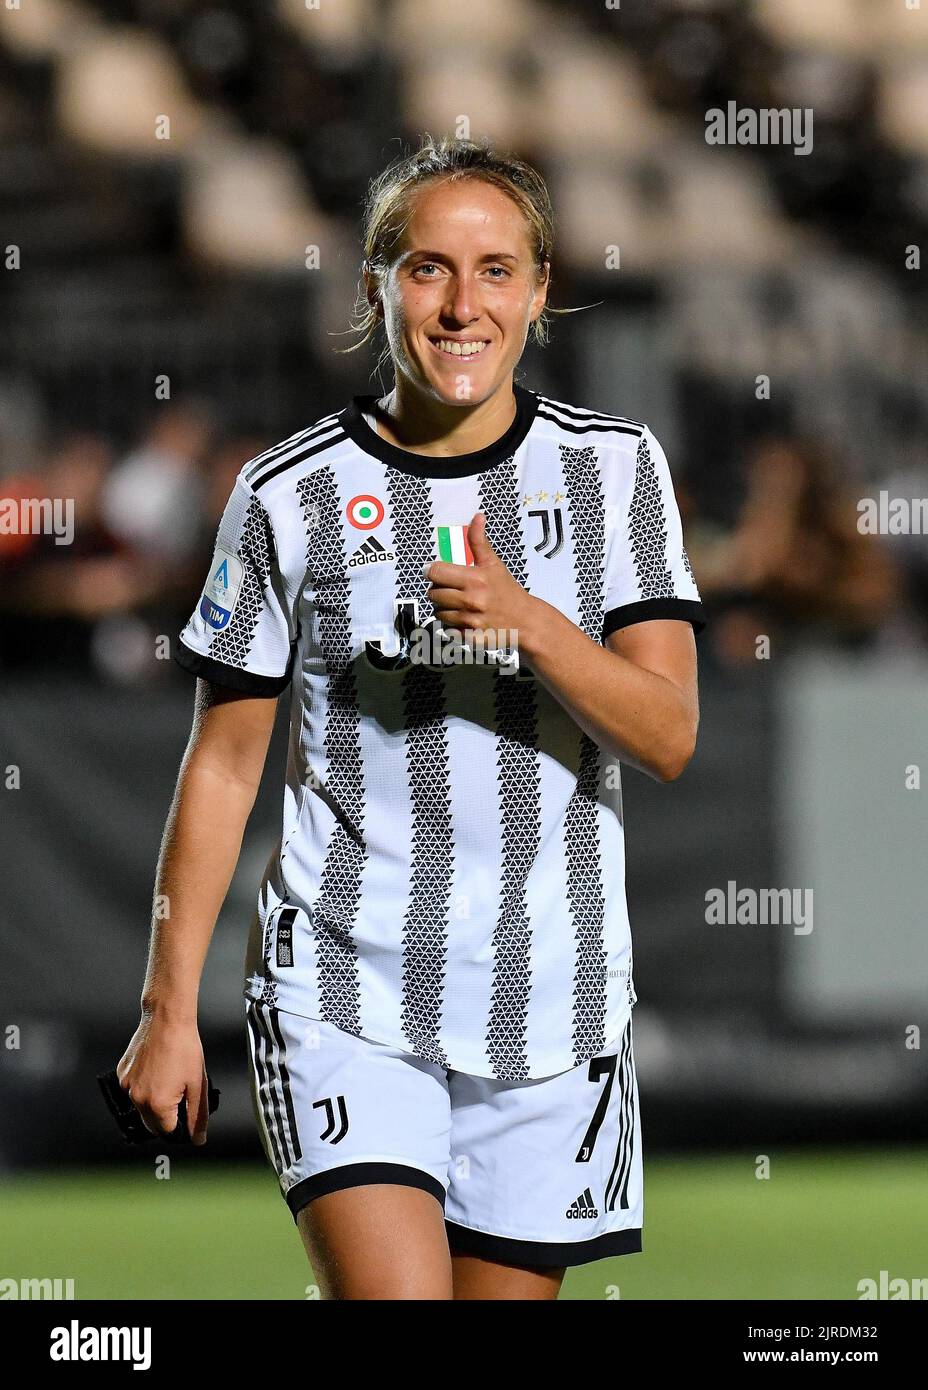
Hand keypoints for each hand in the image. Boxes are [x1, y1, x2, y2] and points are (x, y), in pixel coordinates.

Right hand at [117, 1011, 209, 1144]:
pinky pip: (132, 1089)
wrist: (167, 1019)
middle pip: (151, 1123)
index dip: (179, 1124)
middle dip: (165, 1115)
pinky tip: (156, 1068)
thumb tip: (198, 1139)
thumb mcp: (198, 1084)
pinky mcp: (122, 1072)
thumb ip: (198, 1116)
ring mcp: (127, 1085)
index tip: (185, 1110)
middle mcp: (137, 1098)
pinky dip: (143, 1085)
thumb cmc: (184, 1047)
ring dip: (153, 1100)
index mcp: (157, 1104)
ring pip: (141, 1106)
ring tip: (169, 1076)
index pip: (167, 1131)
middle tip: (179, 1092)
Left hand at [424, 512, 536, 648]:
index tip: (440, 573)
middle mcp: (472, 599)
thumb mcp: (493, 564)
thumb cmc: (507, 590)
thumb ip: (479, 541)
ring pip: (438, 612)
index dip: (434, 572)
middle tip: (453, 590)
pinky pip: (448, 630)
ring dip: (445, 609)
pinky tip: (465, 619)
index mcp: (474, 578)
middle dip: (439, 591)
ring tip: (460, 605)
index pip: (435, 572)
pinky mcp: (470, 637)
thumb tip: (477, 516)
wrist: (526, 621)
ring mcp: (471, 620)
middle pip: (433, 593)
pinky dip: (452, 626)